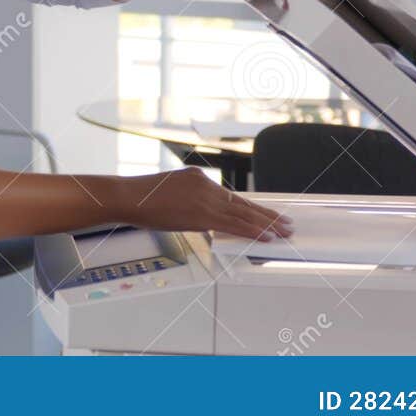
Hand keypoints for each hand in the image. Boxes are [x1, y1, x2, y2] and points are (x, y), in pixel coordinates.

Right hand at [112, 167, 293, 240]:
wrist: (129, 197)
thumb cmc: (141, 198)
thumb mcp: (169, 191)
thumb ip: (188, 199)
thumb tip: (196, 214)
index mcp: (198, 178)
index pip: (231, 196)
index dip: (251, 207)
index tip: (266, 213)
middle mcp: (206, 185)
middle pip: (243, 203)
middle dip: (267, 215)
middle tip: (287, 222)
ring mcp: (206, 199)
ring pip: (244, 214)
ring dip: (268, 224)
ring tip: (285, 231)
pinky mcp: (203, 214)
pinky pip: (235, 225)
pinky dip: (254, 231)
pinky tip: (267, 237)